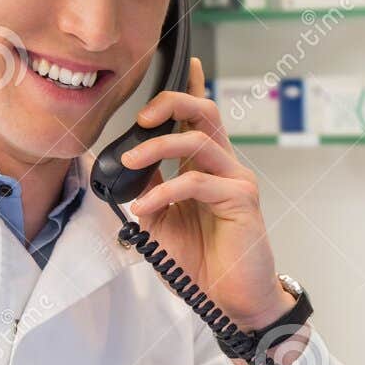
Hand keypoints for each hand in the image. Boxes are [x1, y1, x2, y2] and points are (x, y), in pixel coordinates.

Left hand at [119, 58, 299, 364]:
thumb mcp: (162, 226)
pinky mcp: (242, 200)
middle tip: (140, 119)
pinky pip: (198, 182)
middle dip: (171, 103)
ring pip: (198, 140)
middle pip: (205, 112)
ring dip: (157, 147)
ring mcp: (236, 180)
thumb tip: (122, 172)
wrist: (233, 303)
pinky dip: (165, 191)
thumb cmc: (203, 264)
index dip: (193, 86)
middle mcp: (224, 166)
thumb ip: (148, 195)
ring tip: (130, 164)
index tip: (185, 61)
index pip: (200, 117)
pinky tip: (145, 209)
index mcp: (206, 167)